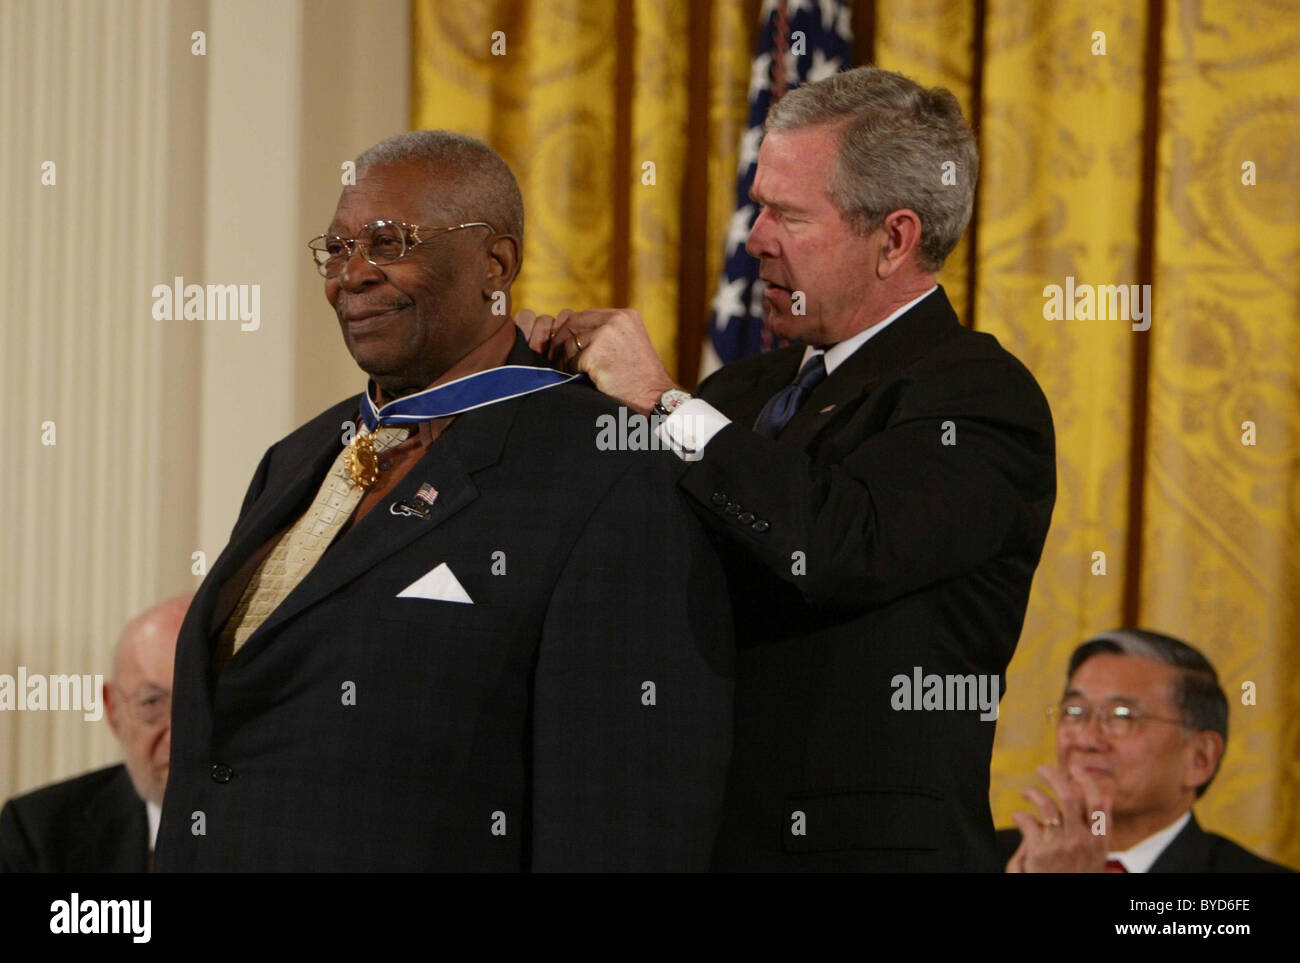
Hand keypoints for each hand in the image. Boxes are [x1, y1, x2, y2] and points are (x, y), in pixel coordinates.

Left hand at [514, 307, 677, 415]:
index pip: (583, 315)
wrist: (654, 398)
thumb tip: (570, 329)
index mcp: (624, 316)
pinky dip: (573, 372)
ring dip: (567, 359)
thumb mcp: (629, 343)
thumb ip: (606, 333)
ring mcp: (605, 336)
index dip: (568, 330)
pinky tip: (584, 379)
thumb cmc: (640, 377)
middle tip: (557, 358)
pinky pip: (572, 361)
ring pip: (570, 343)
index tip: (562, 345)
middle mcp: (615, 320)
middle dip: (561, 342)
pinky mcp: (596, 354)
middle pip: (572, 324)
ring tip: (576, 372)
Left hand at [1007, 764, 1111, 872]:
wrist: (1061, 902)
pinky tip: (1017, 815)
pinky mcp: (1040, 851)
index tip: (1076, 769)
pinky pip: (1028, 821)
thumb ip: (1096, 829)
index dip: (1087, 782)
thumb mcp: (1094, 857)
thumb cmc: (1074, 876)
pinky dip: (1020, 815)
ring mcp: (1061, 846)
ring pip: (1046, 804)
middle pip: (1070, 796)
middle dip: (1054, 777)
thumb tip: (1104, 796)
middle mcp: (1082, 841)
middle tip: (1042, 770)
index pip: (1099, 804)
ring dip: (1032, 793)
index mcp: (1099, 842)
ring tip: (1025, 792)